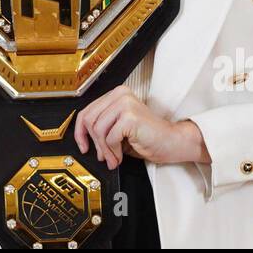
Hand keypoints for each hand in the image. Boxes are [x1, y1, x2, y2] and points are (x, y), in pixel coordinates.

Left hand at [74, 86, 206, 167]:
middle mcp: (120, 94)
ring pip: (98, 130)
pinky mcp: (130, 116)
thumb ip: (102, 127)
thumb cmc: (148, 137)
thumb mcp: (119, 129)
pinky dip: (113, 151)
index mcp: (116, 94)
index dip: (80, 132)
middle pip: (89, 120)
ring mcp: (125, 104)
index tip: (83, 146)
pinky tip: (120, 156)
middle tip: (102, 157)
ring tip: (113, 158)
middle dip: (94, 143)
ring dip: (104, 150)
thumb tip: (83, 139)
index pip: (86, 111)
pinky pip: (109, 138)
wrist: (172, 143)